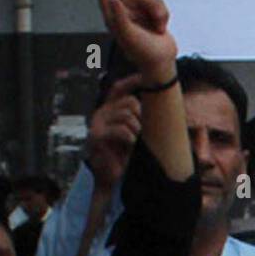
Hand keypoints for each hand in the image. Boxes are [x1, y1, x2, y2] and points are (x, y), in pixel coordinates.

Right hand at [87, 74, 143, 189]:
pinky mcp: (96, 136)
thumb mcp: (134, 131)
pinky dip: (130, 137)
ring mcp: (97, 123)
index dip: (132, 81)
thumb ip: (138, 116)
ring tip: (134, 142)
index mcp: (109, 109)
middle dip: (141, 117)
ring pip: (126, 115)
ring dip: (136, 129)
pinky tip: (130, 145)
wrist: (110, 176)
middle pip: (129, 102)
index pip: (118, 88)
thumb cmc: (124, 154)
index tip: (145, 78)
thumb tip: (158, 99)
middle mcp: (101, 112)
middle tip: (140, 133)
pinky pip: (121, 129)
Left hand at [98, 0, 176, 80]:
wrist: (162, 62)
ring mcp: (135, 5)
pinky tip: (161, 24)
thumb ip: (119, 17)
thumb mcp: (129, 37)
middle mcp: (120, 7)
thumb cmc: (143, 53)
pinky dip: (161, 8)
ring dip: (155, 4)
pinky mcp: (148, 4)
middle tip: (149, 18)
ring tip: (158, 25)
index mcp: (111, 15)